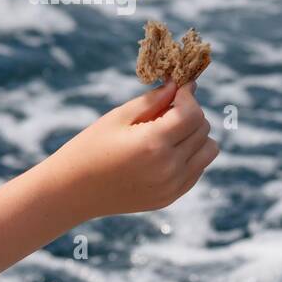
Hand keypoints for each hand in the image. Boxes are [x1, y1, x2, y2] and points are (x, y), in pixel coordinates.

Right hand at [40, 81, 218, 220]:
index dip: (187, 96)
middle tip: (166, 107)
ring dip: (195, 135)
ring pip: (209, 150)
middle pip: (203, 129)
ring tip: (168, 130)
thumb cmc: (90, 147)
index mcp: (153, 144)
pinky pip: (198, 169)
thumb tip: (183, 84)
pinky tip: (165, 150)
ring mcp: (172, 186)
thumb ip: (154, 100)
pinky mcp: (171, 197)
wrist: (73, 192)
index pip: (192, 113)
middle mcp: (168, 168)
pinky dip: (190, 155)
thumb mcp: (119, 117)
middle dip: (189, 113)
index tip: (176, 88)